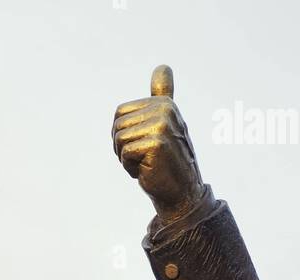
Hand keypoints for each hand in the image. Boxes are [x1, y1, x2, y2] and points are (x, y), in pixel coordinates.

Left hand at [113, 65, 203, 222]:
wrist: (181, 192)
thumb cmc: (168, 160)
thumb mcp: (165, 123)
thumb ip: (163, 96)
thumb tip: (163, 67)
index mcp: (164, 103)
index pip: (120, 113)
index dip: (122, 133)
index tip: (143, 144)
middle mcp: (165, 110)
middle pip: (117, 125)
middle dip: (122, 147)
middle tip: (143, 157)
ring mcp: (161, 126)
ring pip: (119, 139)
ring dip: (126, 158)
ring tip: (146, 163)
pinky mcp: (156, 144)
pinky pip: (124, 154)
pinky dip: (130, 168)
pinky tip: (147, 171)